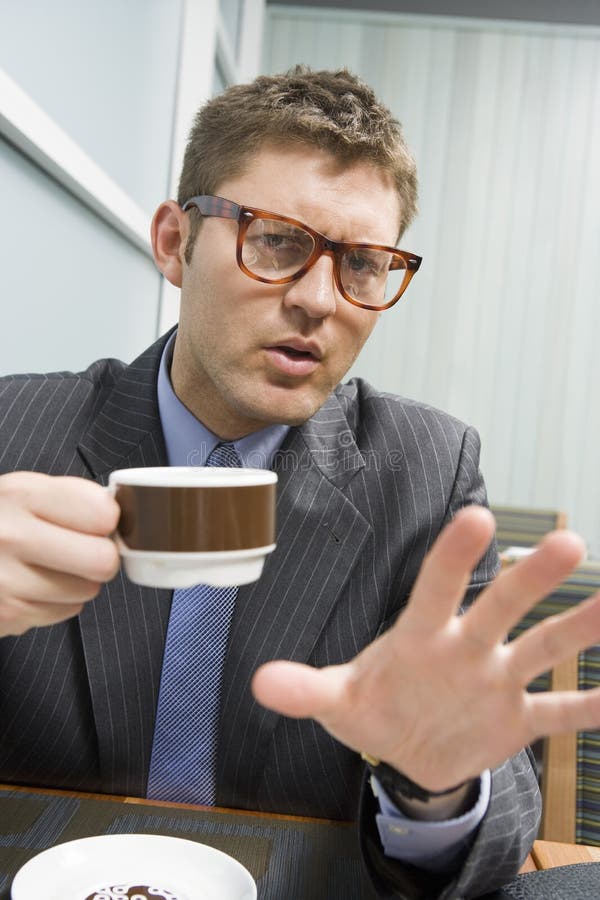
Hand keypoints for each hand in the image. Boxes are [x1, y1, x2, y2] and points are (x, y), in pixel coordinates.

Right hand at [0, 472, 119, 636]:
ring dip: (77, 581)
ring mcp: (4, 580)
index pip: (103, 514)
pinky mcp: (7, 614)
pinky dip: (57, 602)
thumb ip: (72, 498)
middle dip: (99, 557)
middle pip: (102, 560)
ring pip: (87, 590)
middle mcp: (10, 536)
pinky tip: (32, 585)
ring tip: (47, 566)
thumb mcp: (22, 492)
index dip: (106, 520)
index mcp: (20, 495)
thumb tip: (123, 518)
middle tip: (81, 550)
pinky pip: (66, 611)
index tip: (93, 521)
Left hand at [252, 505, 599, 791]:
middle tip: (568, 541)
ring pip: (540, 649)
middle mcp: (465, 648)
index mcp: (419, 636)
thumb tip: (260, 683)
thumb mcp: (338, 702)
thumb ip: (307, 690)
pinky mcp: (515, 720)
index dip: (453, 556)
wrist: (405, 749)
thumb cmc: (373, 707)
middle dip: (531, 578)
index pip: (436, 587)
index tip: (478, 515)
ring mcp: (494, 682)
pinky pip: (556, 714)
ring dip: (575, 629)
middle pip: (499, 607)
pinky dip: (585, 709)